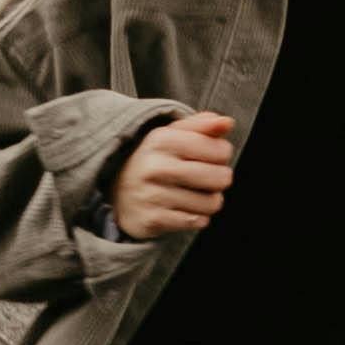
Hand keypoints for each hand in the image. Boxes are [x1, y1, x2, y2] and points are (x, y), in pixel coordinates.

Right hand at [111, 108, 233, 238]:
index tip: (211, 156)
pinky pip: (197, 222)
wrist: (117, 193)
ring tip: (196, 194)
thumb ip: (202, 125)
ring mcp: (152, 195)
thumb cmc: (156, 160)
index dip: (223, 154)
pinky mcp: (153, 219)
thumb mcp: (173, 135)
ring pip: (212, 203)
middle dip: (221, 179)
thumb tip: (227, 122)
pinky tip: (186, 209)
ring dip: (210, 201)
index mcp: (161, 139)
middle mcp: (155, 166)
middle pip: (220, 178)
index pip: (220, 150)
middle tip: (208, 178)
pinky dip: (198, 218)